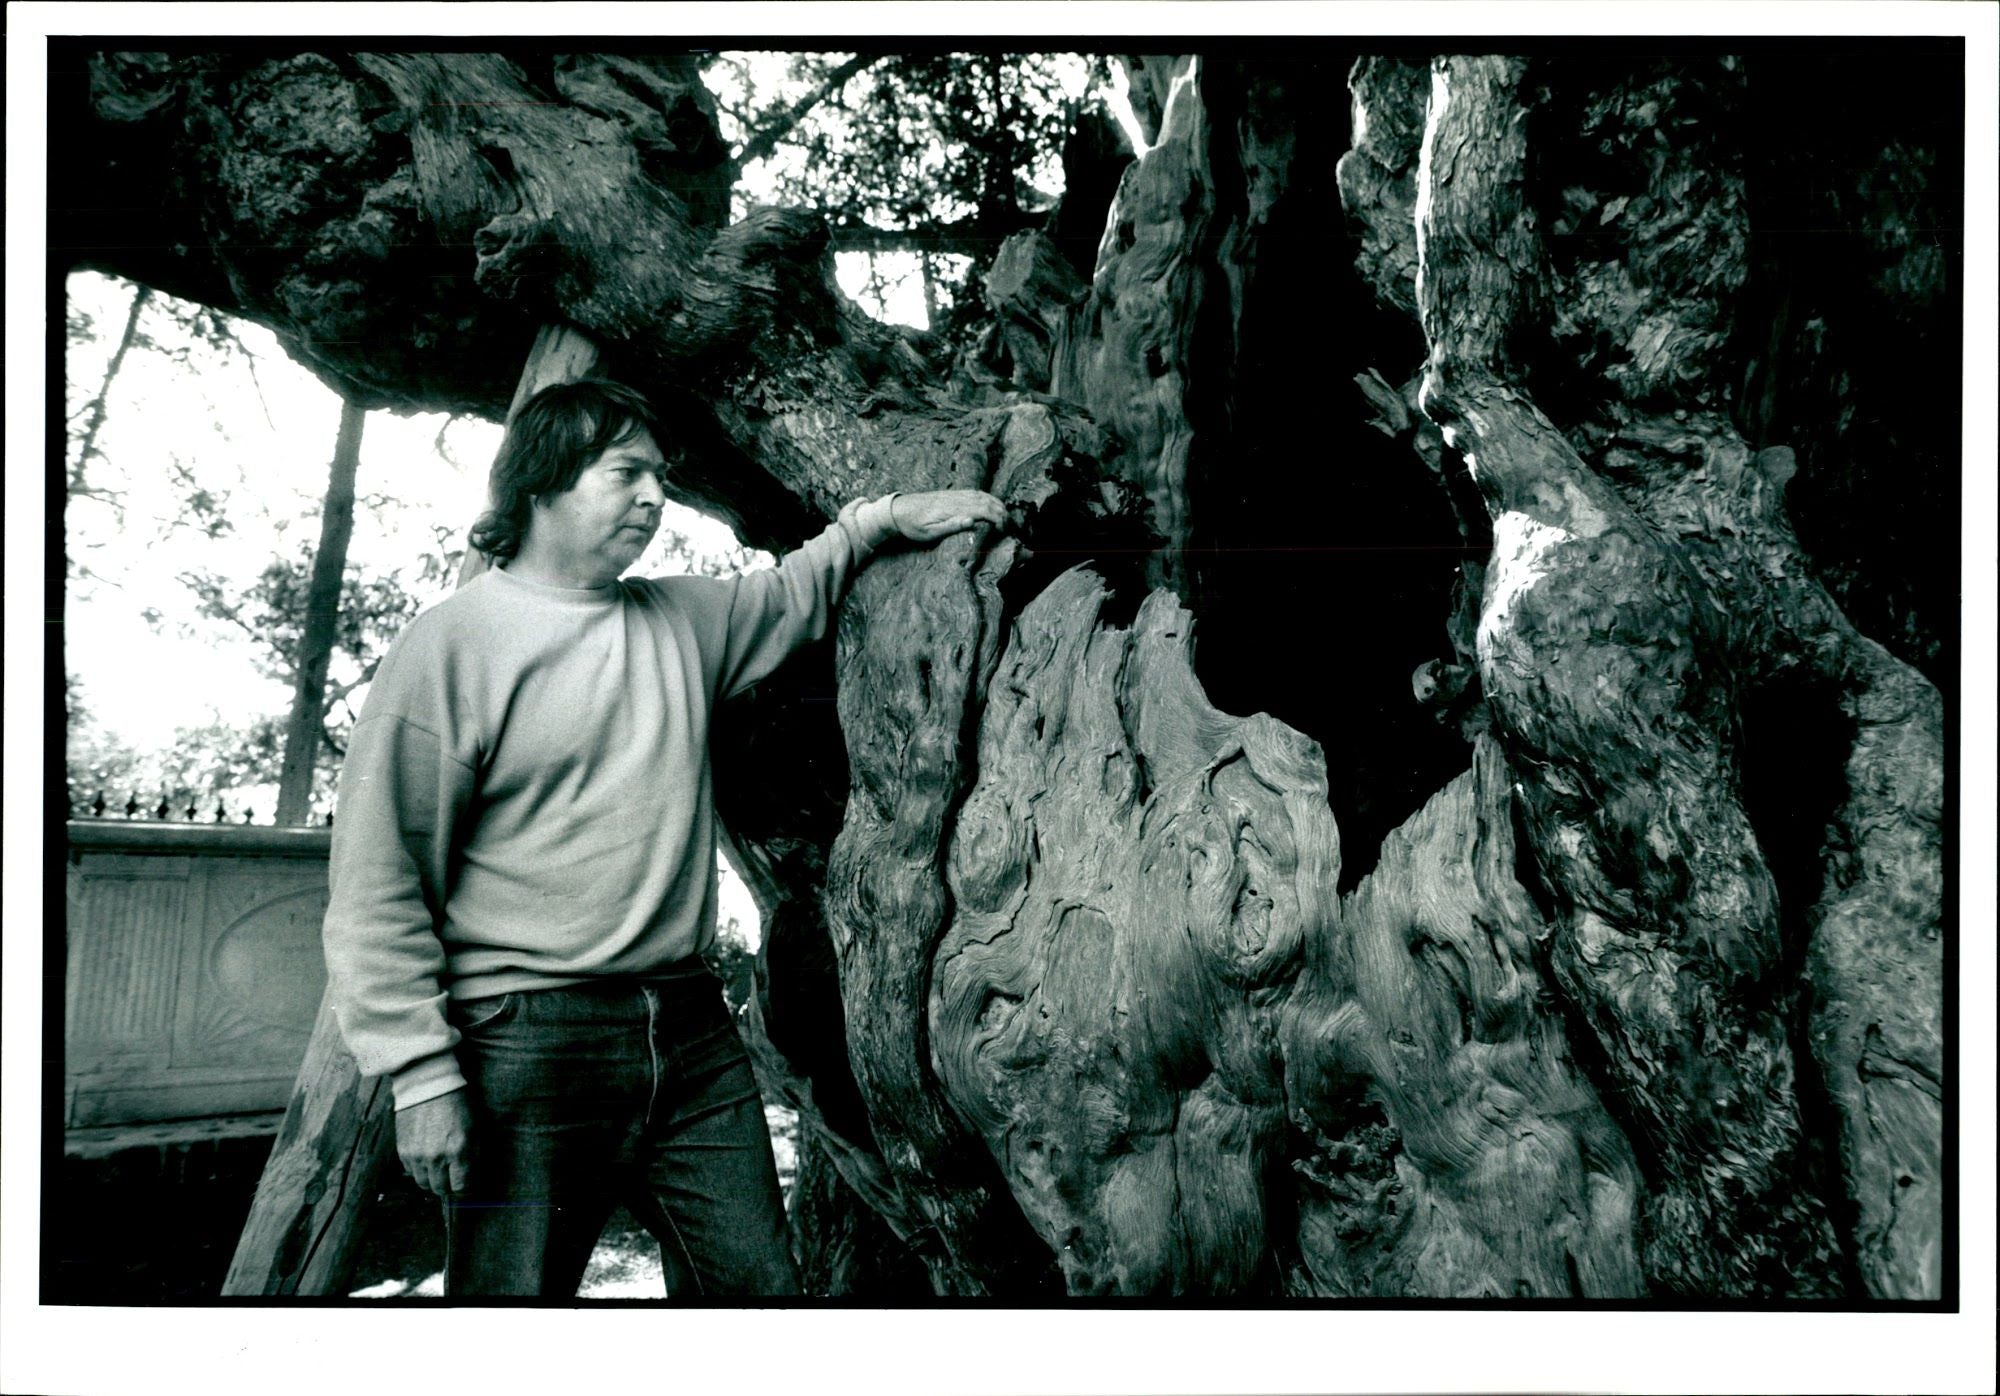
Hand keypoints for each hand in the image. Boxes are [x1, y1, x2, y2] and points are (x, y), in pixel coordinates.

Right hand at [396, 1089, 472, 1197]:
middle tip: (452, 1178)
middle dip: (449, 1186)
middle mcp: (436, 1157)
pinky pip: (411, 1172)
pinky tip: (425, 1156)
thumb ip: (472, 1154)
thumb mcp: (474, 1126)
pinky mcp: (402, 1151)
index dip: (466, 1189)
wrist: (427, 1083)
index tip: (467, 1186)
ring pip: (423, 1184)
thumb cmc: (456, 1102)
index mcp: (459, 1150)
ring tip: (439, 1168)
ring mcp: (417, 1155)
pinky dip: (419, 1169)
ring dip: (432, 1179)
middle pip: (441, 1189)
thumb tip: (470, 1177)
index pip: (462, 1186)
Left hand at [887, 489, 1006, 542]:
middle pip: (987, 501)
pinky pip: (974, 493)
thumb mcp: (929, 532)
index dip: (998, 519)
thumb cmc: (912, 526)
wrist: (897, 511)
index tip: (1004, 530)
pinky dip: (988, 498)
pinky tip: (992, 504)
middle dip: (1003, 513)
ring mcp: (954, 494)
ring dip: (998, 504)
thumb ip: (952, 526)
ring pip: (983, 495)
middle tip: (1011, 527)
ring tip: (1007, 517)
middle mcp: (956, 498)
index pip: (983, 510)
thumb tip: (972, 520)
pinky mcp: (952, 494)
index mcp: (953, 508)